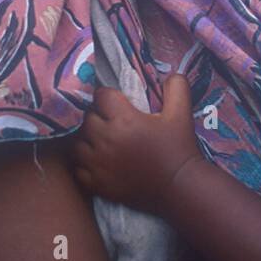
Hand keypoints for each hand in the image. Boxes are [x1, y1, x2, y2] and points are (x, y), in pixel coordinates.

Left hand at [72, 73, 201, 215]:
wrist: (179, 187)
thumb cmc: (179, 148)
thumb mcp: (182, 114)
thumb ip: (177, 88)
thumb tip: (171, 74)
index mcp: (124, 120)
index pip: (101, 96)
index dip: (108, 96)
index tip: (117, 102)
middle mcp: (106, 140)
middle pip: (87, 119)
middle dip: (98, 116)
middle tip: (112, 121)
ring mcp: (99, 164)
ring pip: (79, 143)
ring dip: (88, 140)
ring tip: (103, 141)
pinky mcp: (97, 184)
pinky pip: (78, 169)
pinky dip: (84, 164)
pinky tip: (98, 161)